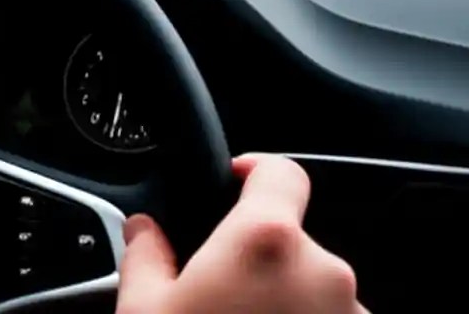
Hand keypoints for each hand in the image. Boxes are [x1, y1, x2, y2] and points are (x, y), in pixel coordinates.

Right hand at [117, 154, 366, 313]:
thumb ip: (146, 258)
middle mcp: (325, 273)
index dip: (255, 169)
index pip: (282, 171)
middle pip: (291, 238)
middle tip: (218, 294)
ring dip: (284, 299)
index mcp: (266, 242)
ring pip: (313, 287)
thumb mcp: (144, 311)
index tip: (237, 179)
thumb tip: (143, 235)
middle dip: (257, 258)